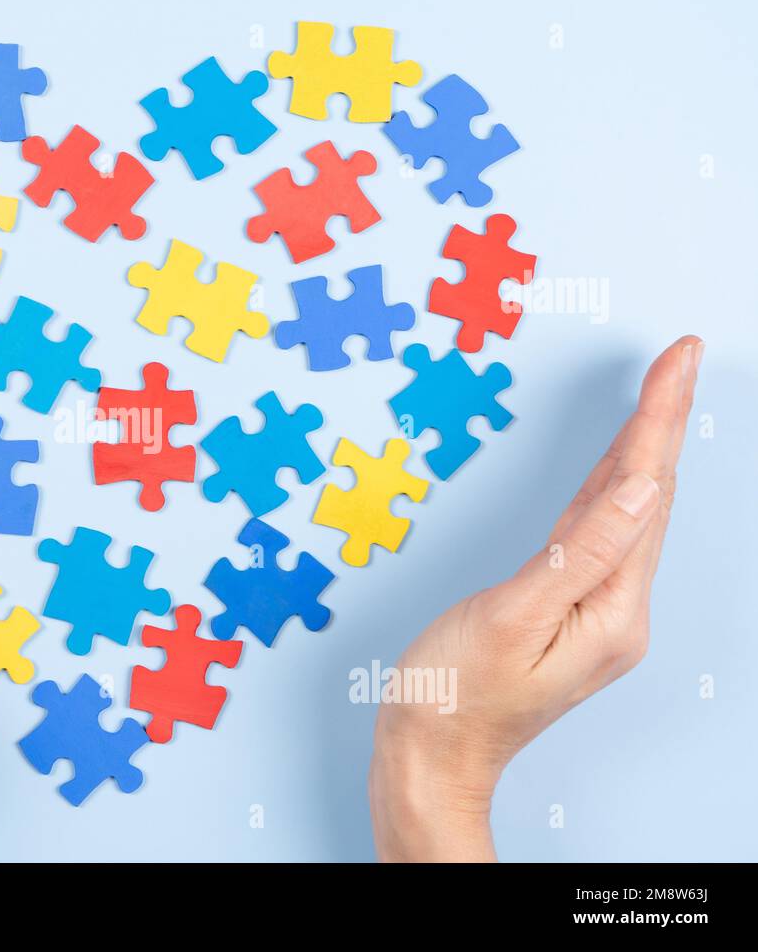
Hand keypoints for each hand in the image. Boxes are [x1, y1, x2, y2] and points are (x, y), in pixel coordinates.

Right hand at [369, 336, 701, 861]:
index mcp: (612, 611)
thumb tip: (636, 489)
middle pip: (647, 497)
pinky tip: (612, 466)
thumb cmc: (455, 695)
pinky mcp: (565, 611)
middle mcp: (617, 611)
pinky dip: (607, 486)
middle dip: (664, 421)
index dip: (659, 420)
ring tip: (659, 394)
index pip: (644, 494)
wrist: (431, 755)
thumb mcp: (513, 618)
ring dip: (642, 449)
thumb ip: (579, 553)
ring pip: (626, 512)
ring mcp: (594, 613)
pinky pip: (597, 534)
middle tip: (682, 357)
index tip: (681, 359)